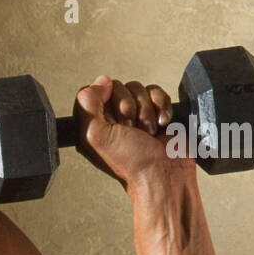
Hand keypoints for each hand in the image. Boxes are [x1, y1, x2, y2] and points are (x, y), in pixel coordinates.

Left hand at [72, 75, 184, 192]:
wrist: (165, 173)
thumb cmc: (133, 164)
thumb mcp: (98, 136)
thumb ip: (89, 105)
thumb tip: (100, 81)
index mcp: (93, 124)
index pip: (93, 91)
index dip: (106, 99)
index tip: (114, 117)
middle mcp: (113, 118)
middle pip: (118, 86)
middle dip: (129, 107)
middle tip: (132, 128)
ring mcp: (136, 114)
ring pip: (139, 87)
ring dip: (146, 110)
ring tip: (147, 131)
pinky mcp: (156, 111)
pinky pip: (157, 92)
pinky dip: (162, 106)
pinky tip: (161, 125)